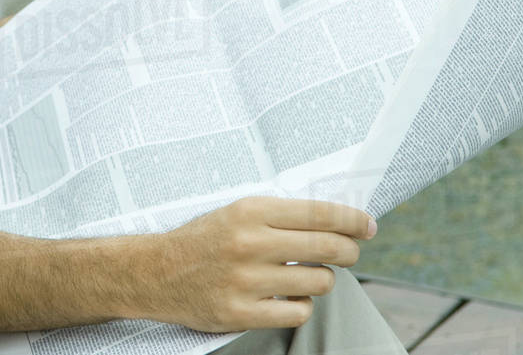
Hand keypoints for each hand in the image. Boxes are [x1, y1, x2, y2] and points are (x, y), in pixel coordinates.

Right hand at [137, 197, 374, 332]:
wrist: (155, 272)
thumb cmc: (203, 240)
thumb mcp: (236, 212)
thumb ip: (280, 216)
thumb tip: (336, 221)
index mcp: (250, 211)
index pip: (319, 213)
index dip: (352, 220)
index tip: (367, 225)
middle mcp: (250, 243)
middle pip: (328, 247)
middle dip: (349, 251)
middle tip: (350, 252)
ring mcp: (246, 280)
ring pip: (319, 282)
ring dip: (322, 279)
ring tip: (306, 275)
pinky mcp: (240, 312)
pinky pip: (298, 312)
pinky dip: (301, 305)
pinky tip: (289, 296)